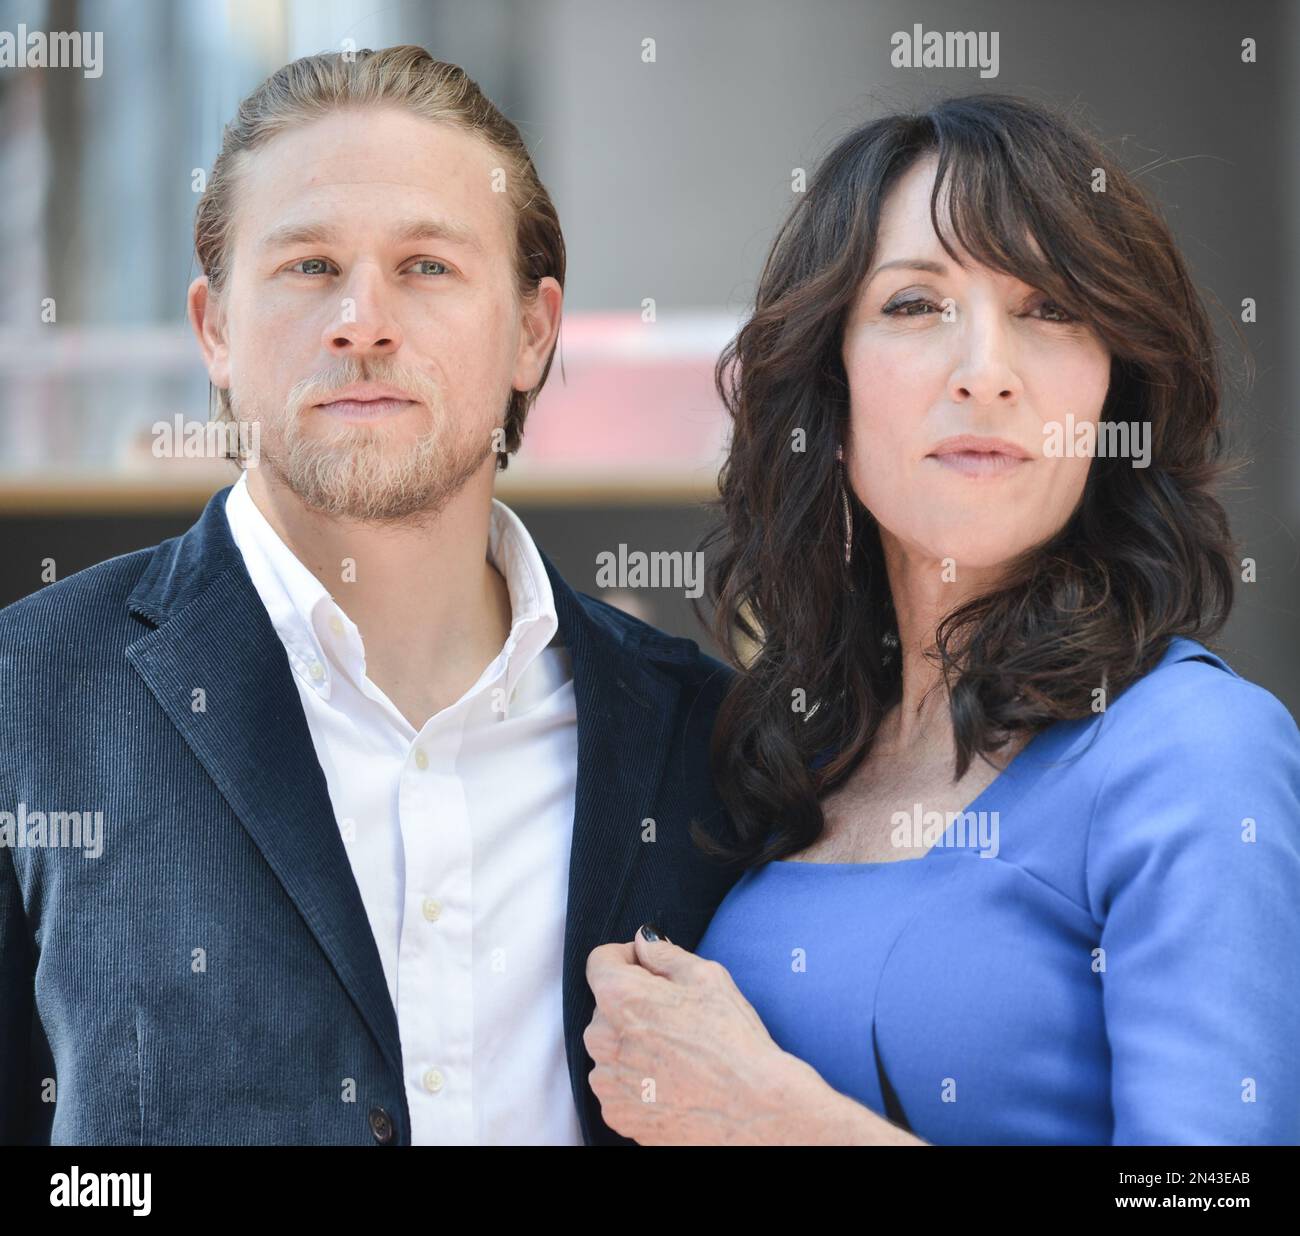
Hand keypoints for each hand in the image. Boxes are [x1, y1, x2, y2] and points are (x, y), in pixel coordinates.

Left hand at [583, 925, 809, 1144]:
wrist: (751, 1111)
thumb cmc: (732, 1042)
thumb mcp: (706, 977)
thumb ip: (664, 953)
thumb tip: (643, 942)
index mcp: (619, 997)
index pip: (601, 961)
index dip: (627, 957)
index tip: (649, 967)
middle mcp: (602, 1040)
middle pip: (606, 1006)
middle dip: (634, 1003)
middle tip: (676, 1015)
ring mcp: (607, 1083)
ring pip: (612, 1048)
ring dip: (633, 1044)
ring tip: (677, 1053)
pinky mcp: (617, 1114)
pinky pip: (619, 1085)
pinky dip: (638, 1080)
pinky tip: (673, 1080)